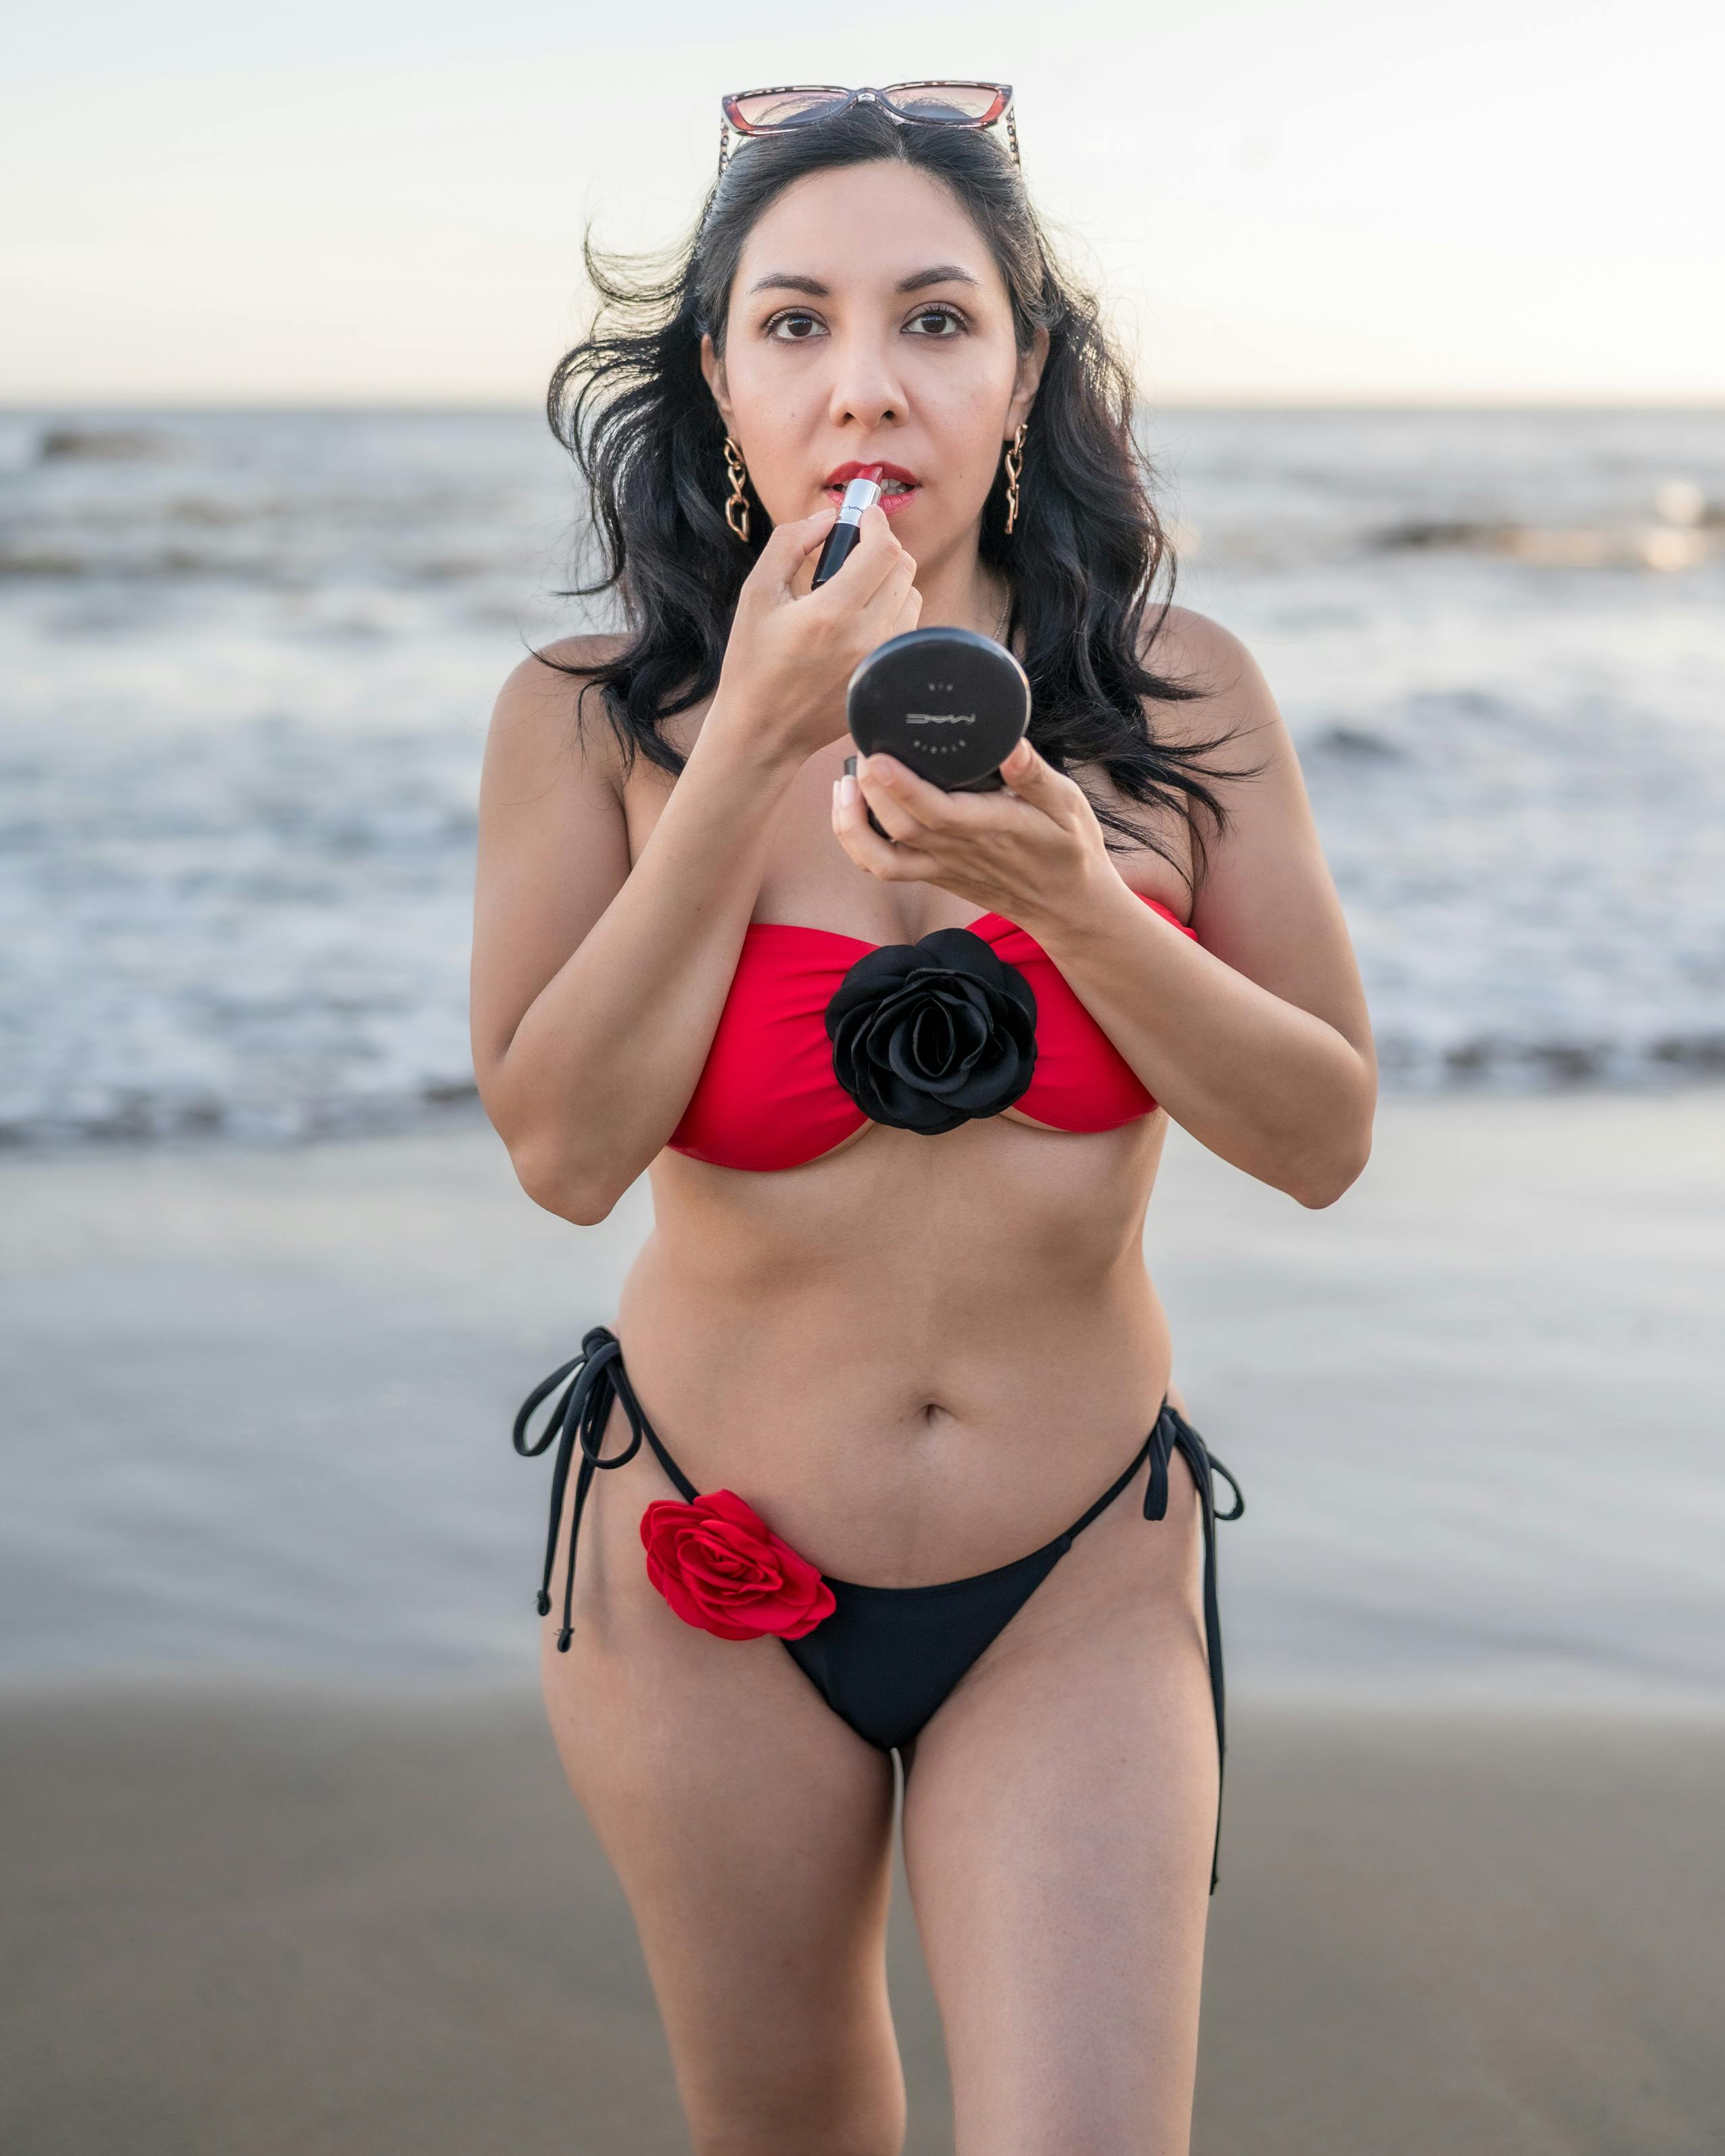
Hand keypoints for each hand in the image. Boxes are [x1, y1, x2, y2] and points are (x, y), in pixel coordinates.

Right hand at [703, 504, 921, 769]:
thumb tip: (828, 517)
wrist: (762, 731)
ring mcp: (880, 660)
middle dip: (883, 548)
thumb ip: (789, 543)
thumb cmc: (753, 662)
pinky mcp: (885, 676)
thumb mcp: (756, 594)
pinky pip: (907, 629)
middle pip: (905, 568)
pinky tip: (861, 618)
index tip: (865, 515)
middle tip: (856, 549)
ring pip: (912, 598)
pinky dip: (892, 611)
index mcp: (831, 612)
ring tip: (855, 588)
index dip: (877, 522)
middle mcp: (865, 637)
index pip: (883, 549)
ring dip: (889, 581)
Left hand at [831, 736, 1113, 930]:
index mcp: (990, 829)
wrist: (1066, 907)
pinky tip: (851, 810)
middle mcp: (957, 851)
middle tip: (859, 747)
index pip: (936, 811)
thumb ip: (1036, 776)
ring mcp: (940, 868)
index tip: (877, 755)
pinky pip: (883, 868)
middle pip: (898, 827)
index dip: (901, 786)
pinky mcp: (932, 875)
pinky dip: (856, 844)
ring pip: (880, 856)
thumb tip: (1010, 744)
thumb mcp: (1068, 805)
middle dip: (868, 790)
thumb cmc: (1069, 849)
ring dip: (851, 823)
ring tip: (843, 783)